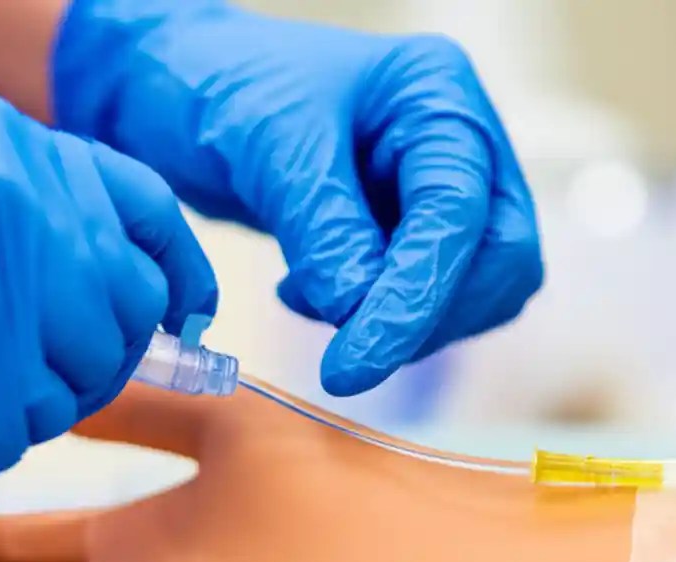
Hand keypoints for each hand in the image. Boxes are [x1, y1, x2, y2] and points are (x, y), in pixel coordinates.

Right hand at [0, 87, 216, 474]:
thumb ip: (27, 202)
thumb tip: (116, 267)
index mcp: (13, 147)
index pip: (144, 208)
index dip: (176, 267)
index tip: (186, 310)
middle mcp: (21, 209)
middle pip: (124, 307)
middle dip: (102, 350)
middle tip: (48, 368)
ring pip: (79, 381)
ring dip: (29, 397)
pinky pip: (11, 433)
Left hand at [54, 1, 543, 395]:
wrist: (176, 87)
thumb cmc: (219, 83)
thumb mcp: (268, 145)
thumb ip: (324, 229)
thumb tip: (359, 313)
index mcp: (437, 95)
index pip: (458, 212)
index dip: (416, 298)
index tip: (355, 364)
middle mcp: (460, 142)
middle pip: (499, 259)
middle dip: (427, 316)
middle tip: (345, 350)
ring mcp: (441, 188)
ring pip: (475, 291)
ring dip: (403, 323)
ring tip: (306, 295)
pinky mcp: (413, 230)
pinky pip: (431, 300)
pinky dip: (379, 317)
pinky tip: (310, 291)